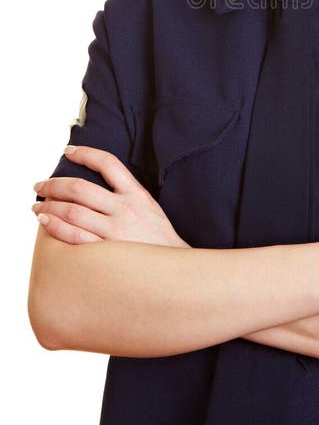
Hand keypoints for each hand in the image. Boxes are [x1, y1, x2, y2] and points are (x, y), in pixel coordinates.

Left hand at [32, 144, 189, 247]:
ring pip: (73, 211)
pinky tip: (45, 221)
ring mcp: (115, 231)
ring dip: (50, 205)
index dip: (85, 153)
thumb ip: (128, 195)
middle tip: (40, 185)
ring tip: (37, 205)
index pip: (108, 163)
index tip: (68, 151)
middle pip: (80, 188)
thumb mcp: (150, 208)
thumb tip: (99, 183)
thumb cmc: (159, 240)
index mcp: (137, 194)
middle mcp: (125, 209)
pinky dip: (56, 226)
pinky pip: (74, 237)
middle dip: (54, 184)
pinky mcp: (107, 253)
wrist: (174, 272)